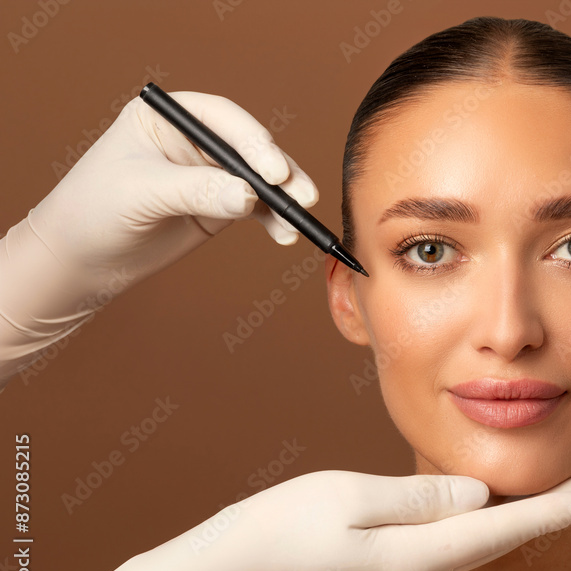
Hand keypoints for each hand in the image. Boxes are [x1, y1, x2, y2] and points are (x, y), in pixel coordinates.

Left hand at [0, 90, 315, 384]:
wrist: (80, 261)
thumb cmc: (93, 212)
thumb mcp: (141, 193)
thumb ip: (195, 191)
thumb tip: (248, 196)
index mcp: (167, 118)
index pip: (220, 119)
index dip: (252, 141)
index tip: (272, 170)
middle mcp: (192, 141)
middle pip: (248, 149)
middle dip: (278, 173)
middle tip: (300, 196)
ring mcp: (208, 175)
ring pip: (259, 180)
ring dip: (282, 200)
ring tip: (297, 222)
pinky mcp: (218, 208)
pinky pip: (257, 209)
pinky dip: (274, 221)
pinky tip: (284, 235)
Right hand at [38, 471, 570, 570]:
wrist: (233, 565)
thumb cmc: (283, 524)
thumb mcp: (352, 497)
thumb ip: (419, 498)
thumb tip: (478, 496)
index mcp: (413, 555)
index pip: (497, 531)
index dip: (548, 512)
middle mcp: (417, 569)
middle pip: (496, 538)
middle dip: (545, 515)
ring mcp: (401, 570)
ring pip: (477, 541)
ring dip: (519, 518)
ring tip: (555, 498)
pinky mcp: (388, 563)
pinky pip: (450, 541)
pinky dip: (484, 523)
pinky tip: (492, 510)